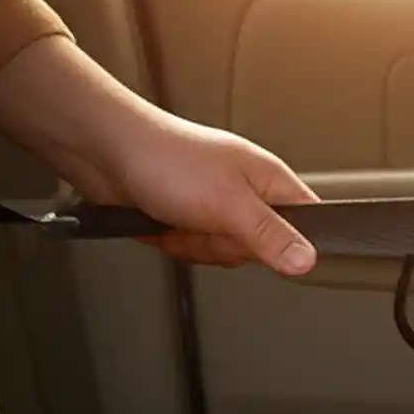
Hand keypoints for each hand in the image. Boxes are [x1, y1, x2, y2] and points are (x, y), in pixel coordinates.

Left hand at [0, 37, 319, 274]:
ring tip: (180, 217)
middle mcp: (247, 193)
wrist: (106, 152)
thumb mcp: (228, 203)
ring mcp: (217, 207)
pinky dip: (177, 245)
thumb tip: (307, 260)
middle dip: (226, 245)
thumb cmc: (167, 159)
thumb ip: (271, 235)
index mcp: (269, 179)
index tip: (262, 241)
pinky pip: (197, 252)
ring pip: (226, 254)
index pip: (307, 222)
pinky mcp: (189, 219)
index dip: (290, 242)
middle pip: (261, 250)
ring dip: (196, 245)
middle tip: (208, 221)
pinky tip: (165, 224)